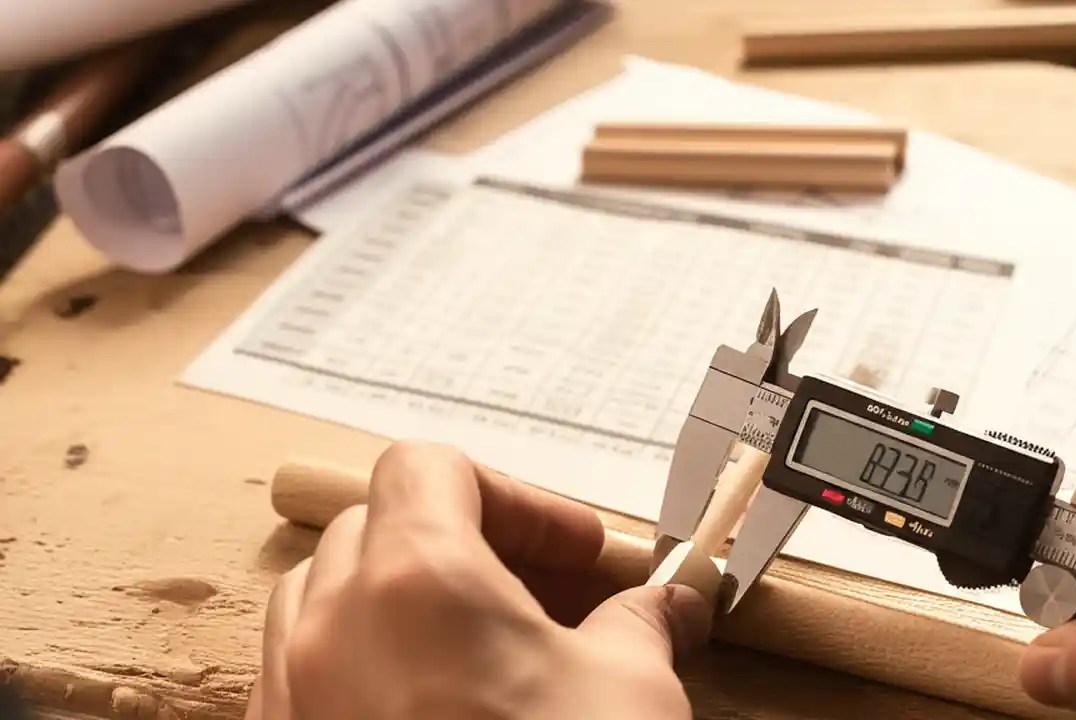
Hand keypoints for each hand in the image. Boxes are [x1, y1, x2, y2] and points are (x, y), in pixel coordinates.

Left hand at [245, 442, 711, 719]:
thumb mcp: (628, 694)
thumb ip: (644, 623)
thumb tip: (670, 604)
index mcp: (417, 579)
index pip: (434, 466)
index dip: (518, 495)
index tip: (573, 549)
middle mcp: (333, 630)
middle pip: (384, 524)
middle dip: (472, 544)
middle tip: (549, 593)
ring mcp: (294, 697)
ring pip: (331, 595)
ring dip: (410, 600)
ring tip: (490, 650)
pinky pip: (307, 673)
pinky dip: (368, 664)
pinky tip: (442, 710)